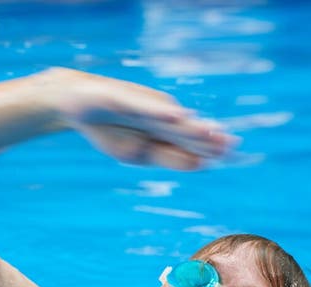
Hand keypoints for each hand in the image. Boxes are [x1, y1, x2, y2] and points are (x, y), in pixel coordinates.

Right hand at [46, 68, 236, 170]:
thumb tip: (201, 163)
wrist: (76, 105)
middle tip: (234, 144)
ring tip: (212, 132)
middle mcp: (159, 118)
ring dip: (190, 125)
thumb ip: (169, 157)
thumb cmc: (110, 130)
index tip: (232, 152)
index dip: (210, 148)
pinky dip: (159, 112)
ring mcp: (143, 107)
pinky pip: (143, 107)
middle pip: (186, 130)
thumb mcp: (138, 152)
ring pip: (170, 118)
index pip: (191, 143)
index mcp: (164, 133)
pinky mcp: (125, 98)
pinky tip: (175, 116)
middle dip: (208, 137)